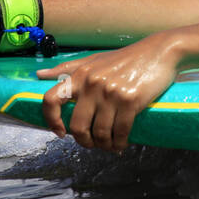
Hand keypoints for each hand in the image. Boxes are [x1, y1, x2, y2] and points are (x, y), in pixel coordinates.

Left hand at [35, 33, 181, 152]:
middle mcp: (92, 84)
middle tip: (92, 144)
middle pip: (77, 126)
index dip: (51, 121)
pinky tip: (121, 144)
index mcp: (80, 75)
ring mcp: (111, 93)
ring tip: (109, 146)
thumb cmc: (125, 58)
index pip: (51, 100)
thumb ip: (66, 69)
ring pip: (100, 133)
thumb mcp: (93, 60)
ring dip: (104, 145)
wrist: (159, 52)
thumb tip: (39, 75)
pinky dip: (120, 143)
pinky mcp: (130, 101)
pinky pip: (120, 132)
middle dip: (84, 141)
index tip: (59, 132)